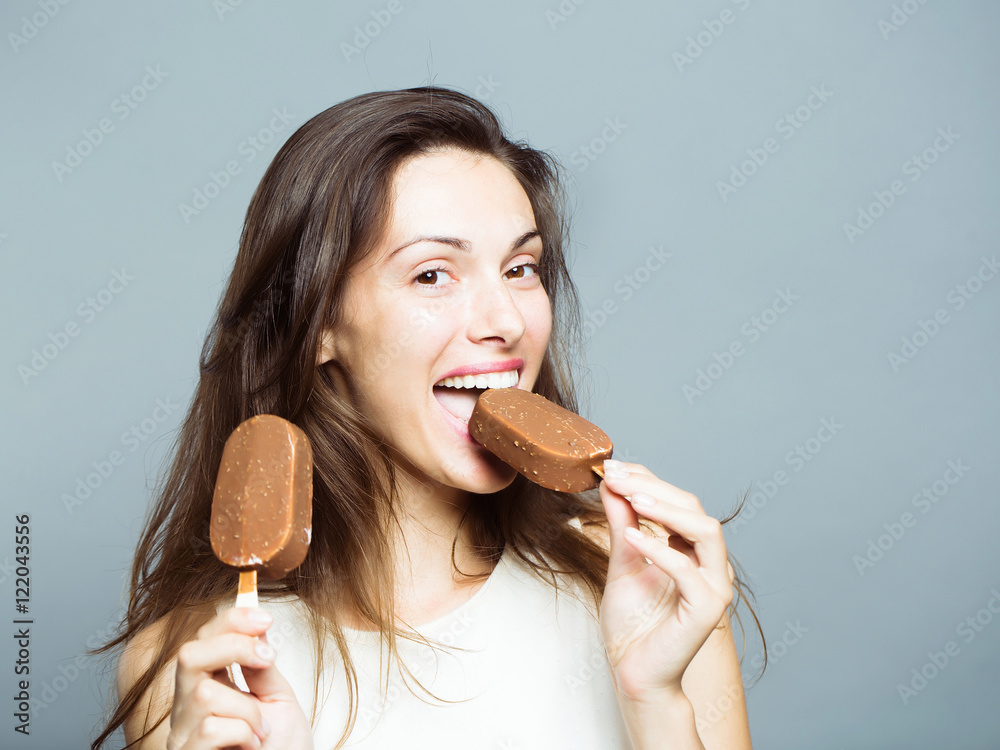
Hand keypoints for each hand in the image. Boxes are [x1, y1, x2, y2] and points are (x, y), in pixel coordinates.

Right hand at [167, 607, 312, 749]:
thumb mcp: (277, 701)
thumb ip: (262, 668)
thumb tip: (257, 630)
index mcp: (208, 686)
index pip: (203, 639)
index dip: (230, 621)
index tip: (266, 619)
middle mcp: (187, 708)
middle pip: (188, 656)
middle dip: (232, 646)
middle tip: (267, 659)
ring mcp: (183, 735)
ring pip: (204, 694)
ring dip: (248, 709)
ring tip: (263, 731)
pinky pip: (211, 728)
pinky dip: (243, 733)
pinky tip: (252, 747)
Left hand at [596, 460, 734, 703]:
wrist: (632, 670)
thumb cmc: (631, 622)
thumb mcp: (621, 560)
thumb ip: (622, 523)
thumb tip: (612, 483)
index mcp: (692, 550)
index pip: (679, 501)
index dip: (648, 479)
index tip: (612, 467)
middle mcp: (710, 564)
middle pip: (694, 508)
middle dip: (654, 487)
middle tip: (616, 476)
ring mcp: (714, 586)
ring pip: (706, 531)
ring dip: (667, 509)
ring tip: (631, 498)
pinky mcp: (707, 609)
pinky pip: (688, 571)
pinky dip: (659, 549)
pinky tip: (631, 538)